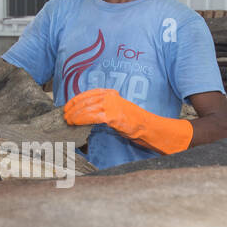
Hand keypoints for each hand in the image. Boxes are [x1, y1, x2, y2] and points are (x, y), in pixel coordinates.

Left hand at [63, 88, 192, 154]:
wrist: (162, 133)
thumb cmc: (143, 130)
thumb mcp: (123, 120)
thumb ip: (111, 118)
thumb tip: (95, 124)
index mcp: (118, 98)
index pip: (94, 93)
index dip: (79, 98)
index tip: (68, 105)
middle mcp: (117, 99)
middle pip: (89, 98)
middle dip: (74, 105)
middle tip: (64, 113)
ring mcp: (118, 108)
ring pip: (91, 106)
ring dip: (76, 112)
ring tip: (68, 118)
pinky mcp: (120, 118)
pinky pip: (97, 115)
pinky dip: (84, 118)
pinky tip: (76, 122)